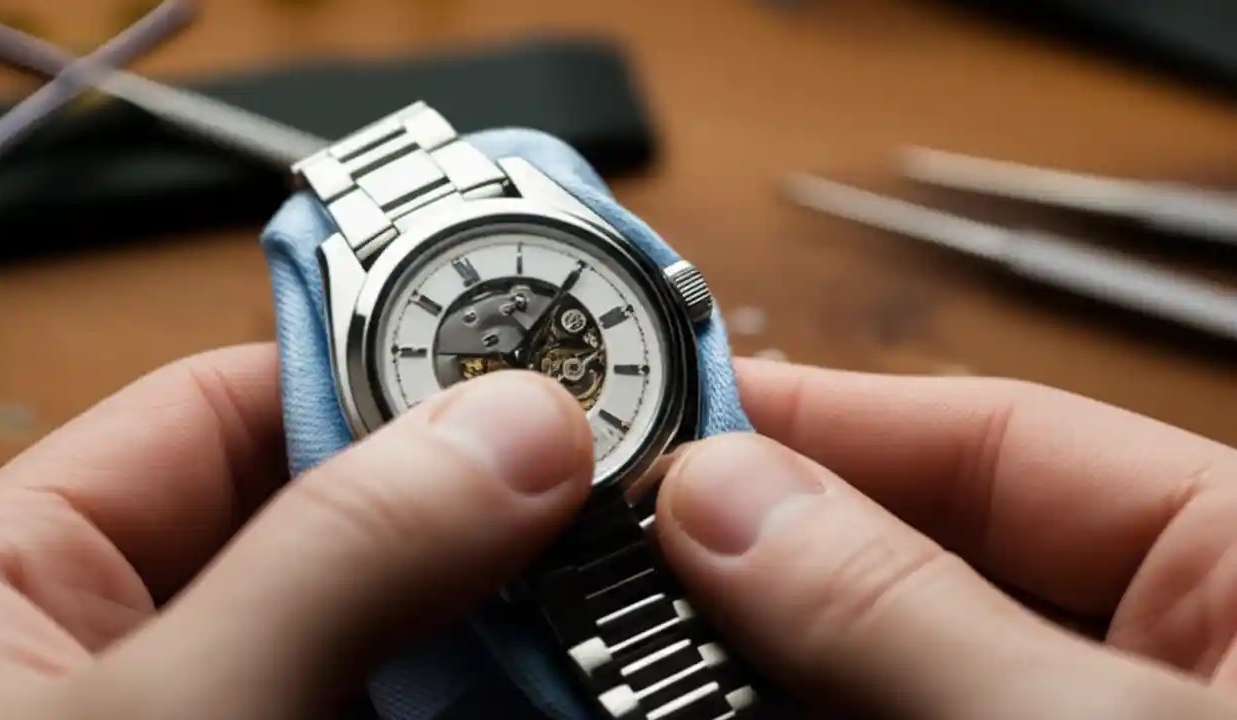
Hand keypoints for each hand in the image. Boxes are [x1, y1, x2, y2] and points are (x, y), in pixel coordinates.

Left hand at [0, 345, 591, 719]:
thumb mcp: (168, 713)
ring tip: (604, 595)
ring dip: (506, 615)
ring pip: (401, 628)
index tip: (518, 375)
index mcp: (20, 576)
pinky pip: (418, 706)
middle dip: (473, 511)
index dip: (379, 372)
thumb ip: (332, 561)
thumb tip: (514, 431)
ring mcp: (236, 708)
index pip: (225, 407)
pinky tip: (565, 678)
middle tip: (594, 494)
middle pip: (339, 519)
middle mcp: (137, 641)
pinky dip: (495, 693)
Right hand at [656, 358, 1236, 717]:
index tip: (687, 416)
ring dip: (769, 644)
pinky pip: (889, 712)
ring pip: (888, 651)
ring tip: (660, 635)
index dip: (831, 416)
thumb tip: (726, 498)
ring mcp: (1077, 713)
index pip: (1004, 436)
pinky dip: (797, 708)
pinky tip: (718, 700)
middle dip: (781, 544)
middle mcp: (1162, 638)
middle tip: (643, 542)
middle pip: (927, 544)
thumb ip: (907, 612)